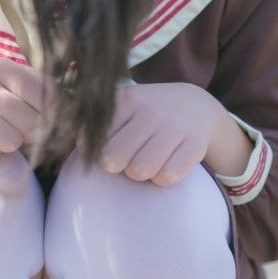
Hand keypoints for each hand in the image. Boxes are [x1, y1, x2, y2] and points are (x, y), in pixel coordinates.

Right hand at [0, 59, 58, 162]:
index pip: (46, 98)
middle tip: (19, 125)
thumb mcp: (18, 79)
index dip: (48, 112)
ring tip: (3, 131)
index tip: (38, 111)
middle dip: (30, 131)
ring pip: (10, 141)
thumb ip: (44, 93)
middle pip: (31, 123)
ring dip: (11, 142)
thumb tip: (70, 124)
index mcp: (5, 68)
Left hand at [77, 82, 221, 186]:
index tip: (108, 148)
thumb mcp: (121, 109)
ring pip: (140, 170)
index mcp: (125, 100)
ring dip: (141, 174)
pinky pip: (168, 176)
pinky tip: (167, 166)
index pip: (93, 141)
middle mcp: (149, 109)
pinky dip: (164, 178)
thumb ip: (95, 126)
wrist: (195, 105)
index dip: (96, 153)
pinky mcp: (195, 143)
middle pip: (113, 159)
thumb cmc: (146, 115)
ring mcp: (174, 125)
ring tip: (147, 162)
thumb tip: (82, 146)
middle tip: (128, 159)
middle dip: (117, 166)